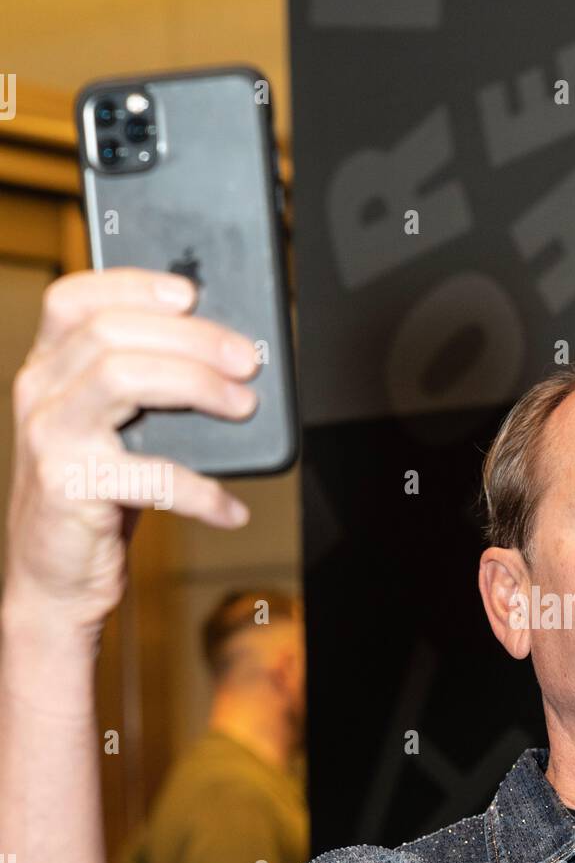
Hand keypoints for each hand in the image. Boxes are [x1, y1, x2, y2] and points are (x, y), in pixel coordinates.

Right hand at [3, 267, 259, 638]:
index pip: (75, 298)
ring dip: (197, 386)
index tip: (191, 292)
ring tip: (244, 407)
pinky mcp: (70, 487)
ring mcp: (50, 437)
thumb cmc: (97, 496)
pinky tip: (230, 507)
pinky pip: (150, 474)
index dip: (133, 284)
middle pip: (112, 332)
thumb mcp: (114, 432)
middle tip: (246, 361)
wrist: (53, 578)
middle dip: (192, 338)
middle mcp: (40, 392)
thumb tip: (226, 359)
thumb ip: (146, 389)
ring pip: (123, 376)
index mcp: (48, 367)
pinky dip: (201, 491)